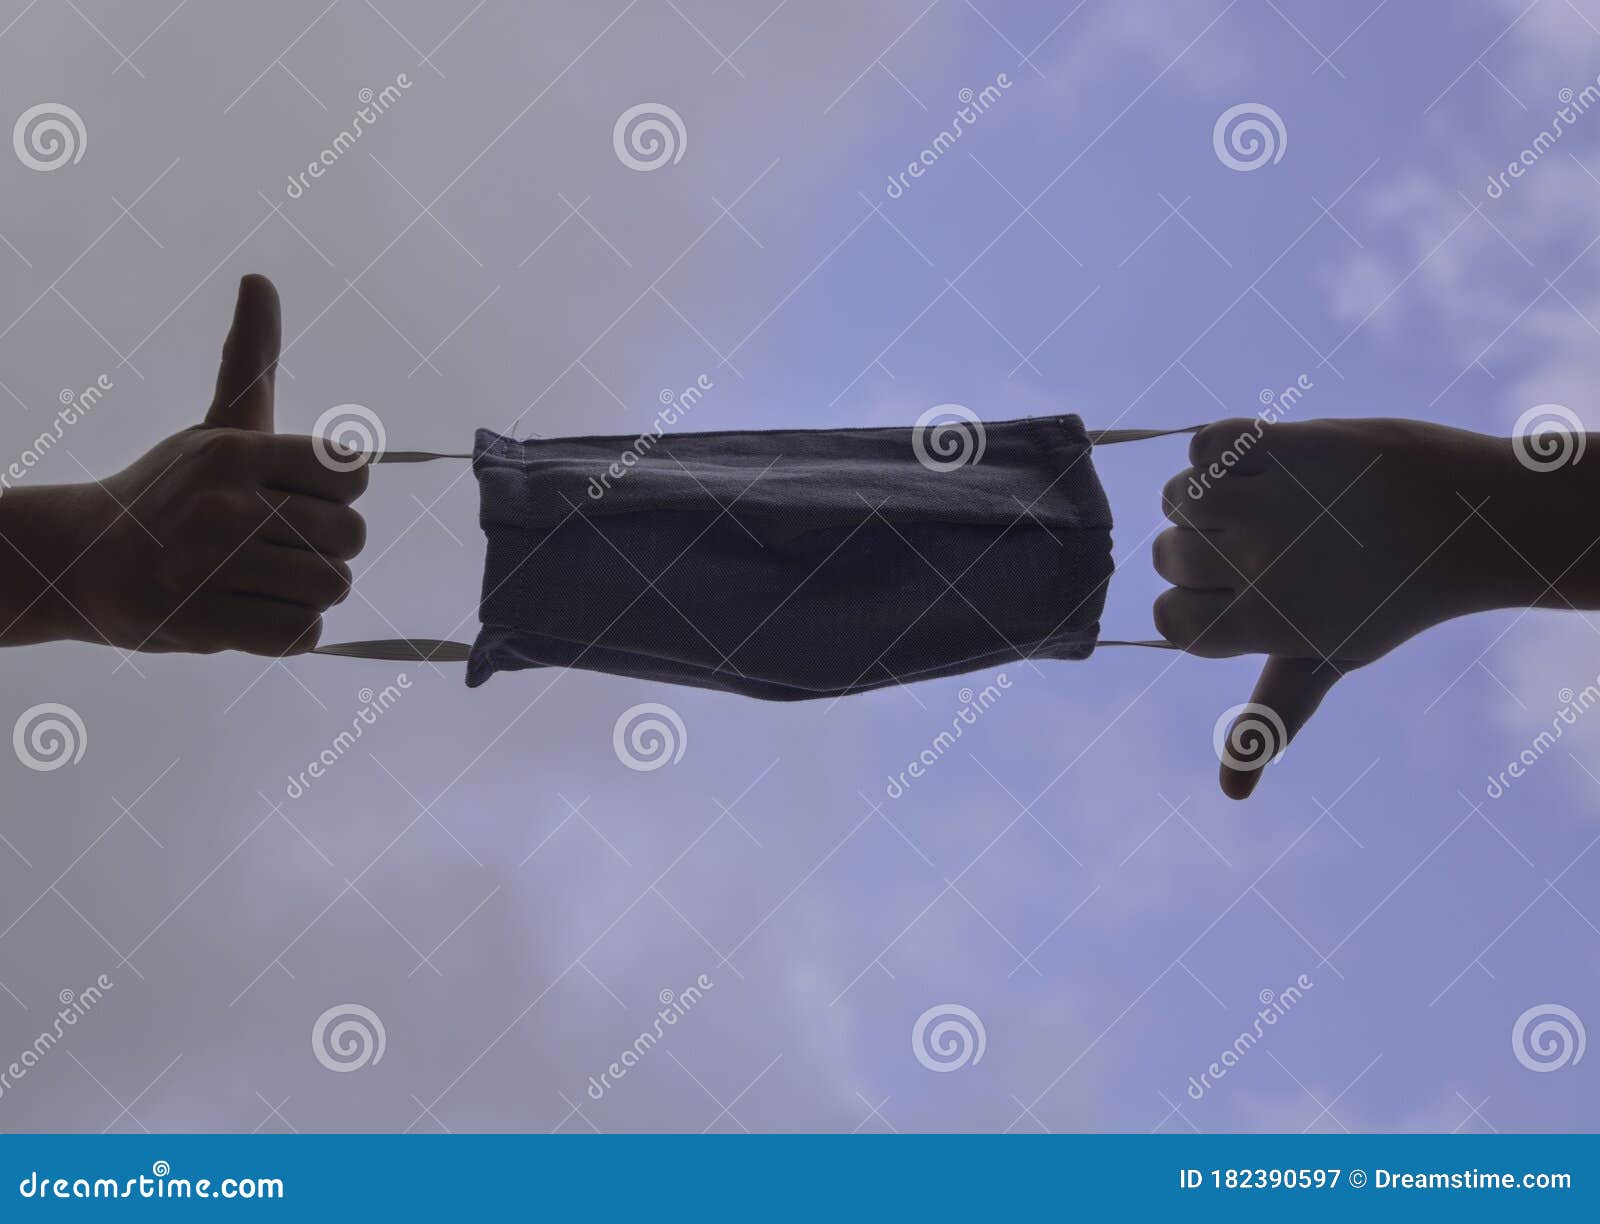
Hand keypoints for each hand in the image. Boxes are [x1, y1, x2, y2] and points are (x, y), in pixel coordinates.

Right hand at [63, 275, 367, 654]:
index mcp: (236, 454)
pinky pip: (303, 635)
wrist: (78, 562)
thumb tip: (260, 281)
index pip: (349, 472)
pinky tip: (257, 611)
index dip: (338, 492)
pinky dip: (292, 631)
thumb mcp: (212, 429)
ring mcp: (214, 569)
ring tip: (266, 579)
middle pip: (352, 537)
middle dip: (328, 546)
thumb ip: (251, 363)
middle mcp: (226, 507)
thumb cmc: (166, 493)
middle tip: (278, 546)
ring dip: (310, 591)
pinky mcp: (208, 625)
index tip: (300, 497)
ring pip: (333, 586)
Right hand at [1152, 417, 1557, 798]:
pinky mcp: (1288, 445)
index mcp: (1266, 625)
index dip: (1191, 607)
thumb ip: (1271, 714)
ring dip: (1203, 495)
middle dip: (1200, 549)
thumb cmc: (1395, 595)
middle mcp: (1259, 567)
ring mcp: (1270, 503)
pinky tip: (1257, 460)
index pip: (1170, 622)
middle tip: (1263, 542)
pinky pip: (1207, 442)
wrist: (1471, 517)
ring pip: (1177, 497)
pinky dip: (1219, 447)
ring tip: (1258, 500)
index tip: (1234, 593)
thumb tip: (1230, 796)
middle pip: (1168, 557)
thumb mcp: (1330, 656)